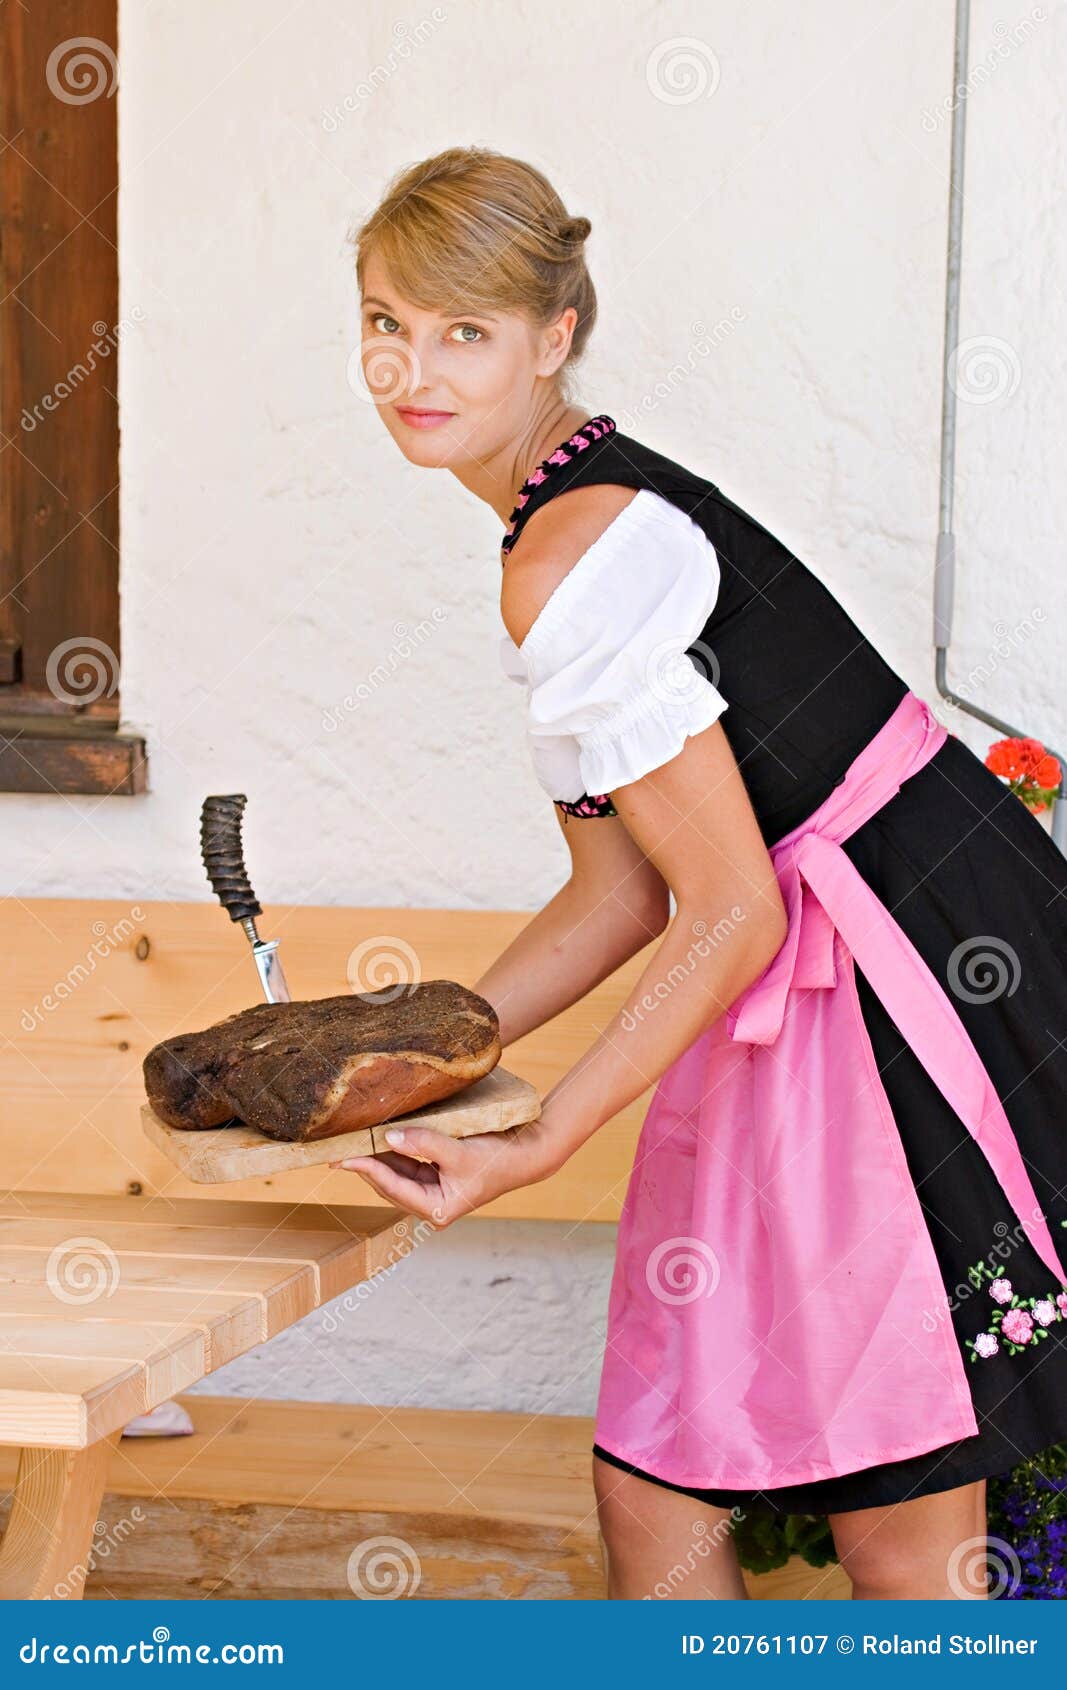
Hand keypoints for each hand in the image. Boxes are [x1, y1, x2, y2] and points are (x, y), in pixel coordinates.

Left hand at [328, 1117, 557, 1228]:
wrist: (526, 1154)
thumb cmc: (497, 1159)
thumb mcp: (458, 1152)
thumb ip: (424, 1143)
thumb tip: (389, 1138)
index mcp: (436, 1210)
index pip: (392, 1187)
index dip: (367, 1169)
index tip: (344, 1157)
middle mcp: (432, 1204)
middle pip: (389, 1183)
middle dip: (367, 1165)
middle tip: (339, 1147)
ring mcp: (434, 1190)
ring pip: (397, 1173)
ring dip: (379, 1157)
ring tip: (354, 1140)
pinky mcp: (438, 1175)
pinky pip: (409, 1163)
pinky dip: (396, 1151)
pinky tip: (381, 1137)